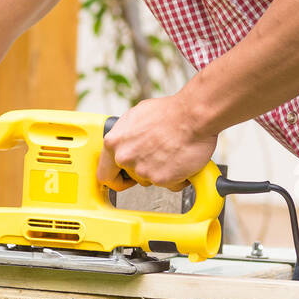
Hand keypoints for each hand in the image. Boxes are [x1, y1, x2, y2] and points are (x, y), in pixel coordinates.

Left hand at [96, 95, 218, 192]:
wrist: (193, 116)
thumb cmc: (169, 113)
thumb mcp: (136, 116)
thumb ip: (125, 135)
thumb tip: (125, 142)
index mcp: (114, 143)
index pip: (104, 174)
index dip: (117, 176)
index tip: (124, 177)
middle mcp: (125, 158)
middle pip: (131, 178)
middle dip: (143, 172)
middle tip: (156, 158)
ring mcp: (143, 170)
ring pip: (150, 181)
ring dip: (160, 173)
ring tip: (170, 154)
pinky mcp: (162, 179)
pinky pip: (169, 185)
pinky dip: (177, 177)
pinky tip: (180, 160)